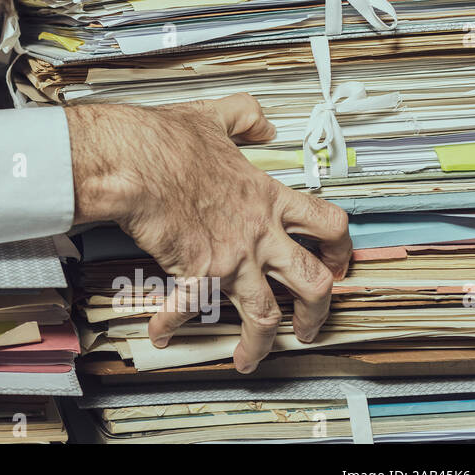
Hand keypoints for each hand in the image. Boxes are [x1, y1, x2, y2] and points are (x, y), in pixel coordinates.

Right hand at [66, 94, 351, 373]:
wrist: (134, 162)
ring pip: (265, 315)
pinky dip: (173, 325)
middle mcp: (257, 233)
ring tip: (249, 358)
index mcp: (266, 198)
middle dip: (318, 312)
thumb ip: (244, 117)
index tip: (338, 264)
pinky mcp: (197, 274)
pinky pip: (190, 312)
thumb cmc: (166, 141)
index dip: (340, 248)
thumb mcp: (214, 117)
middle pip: (312, 283)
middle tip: (310, 326)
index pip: (327, 224)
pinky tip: (162, 334)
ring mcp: (231, 258)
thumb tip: (261, 124)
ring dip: (259, 344)